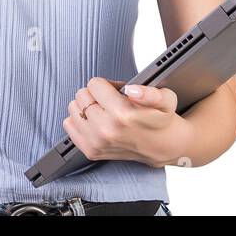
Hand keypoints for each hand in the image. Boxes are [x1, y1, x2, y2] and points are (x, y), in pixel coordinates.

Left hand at [63, 77, 192, 168]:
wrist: (161, 145)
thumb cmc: (161, 119)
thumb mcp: (166, 99)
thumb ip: (150, 92)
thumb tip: (132, 90)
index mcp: (122, 114)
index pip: (93, 84)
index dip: (106, 85)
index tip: (116, 92)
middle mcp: (106, 130)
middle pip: (81, 95)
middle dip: (95, 94)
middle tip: (111, 102)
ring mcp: (96, 143)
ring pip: (73, 109)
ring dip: (86, 106)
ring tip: (103, 112)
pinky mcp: (90, 151)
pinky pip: (69, 126)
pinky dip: (78, 120)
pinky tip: (94, 121)